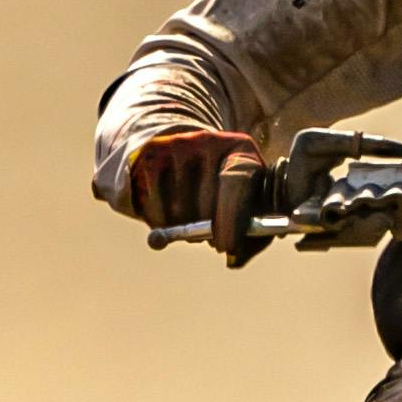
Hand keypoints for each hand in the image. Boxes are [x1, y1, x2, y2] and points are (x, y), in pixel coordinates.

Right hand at [116, 126, 257, 239]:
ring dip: (184, 228)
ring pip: (178, 210)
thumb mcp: (246, 202)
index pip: (237, 182)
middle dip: (208, 230)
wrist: (187, 153)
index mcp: (242, 150)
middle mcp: (208, 141)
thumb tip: (234, 261)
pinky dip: (162, 223)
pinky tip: (171, 213)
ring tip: (193, 219)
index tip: (227, 247)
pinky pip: (154, 207)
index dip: (232, 220)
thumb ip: (252, 236)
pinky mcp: (150, 154)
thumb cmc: (226, 188)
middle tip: (211, 238)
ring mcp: (177, 145)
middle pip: (205, 201)